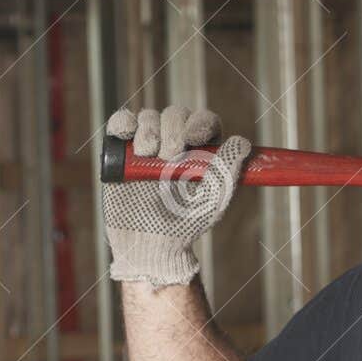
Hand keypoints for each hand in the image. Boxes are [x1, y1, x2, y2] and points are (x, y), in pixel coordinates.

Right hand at [102, 105, 250, 286]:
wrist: (149, 246)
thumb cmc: (185, 226)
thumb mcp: (212, 201)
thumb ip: (227, 171)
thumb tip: (241, 142)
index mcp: (200, 151)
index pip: (203, 121)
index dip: (199, 123)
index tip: (194, 137)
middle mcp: (174, 143)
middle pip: (175, 114)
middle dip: (173, 130)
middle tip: (170, 157)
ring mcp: (146, 146)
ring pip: (148, 116)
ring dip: (149, 130)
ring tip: (148, 155)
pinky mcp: (121, 152)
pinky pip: (120, 123)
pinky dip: (123, 123)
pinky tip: (128, 135)